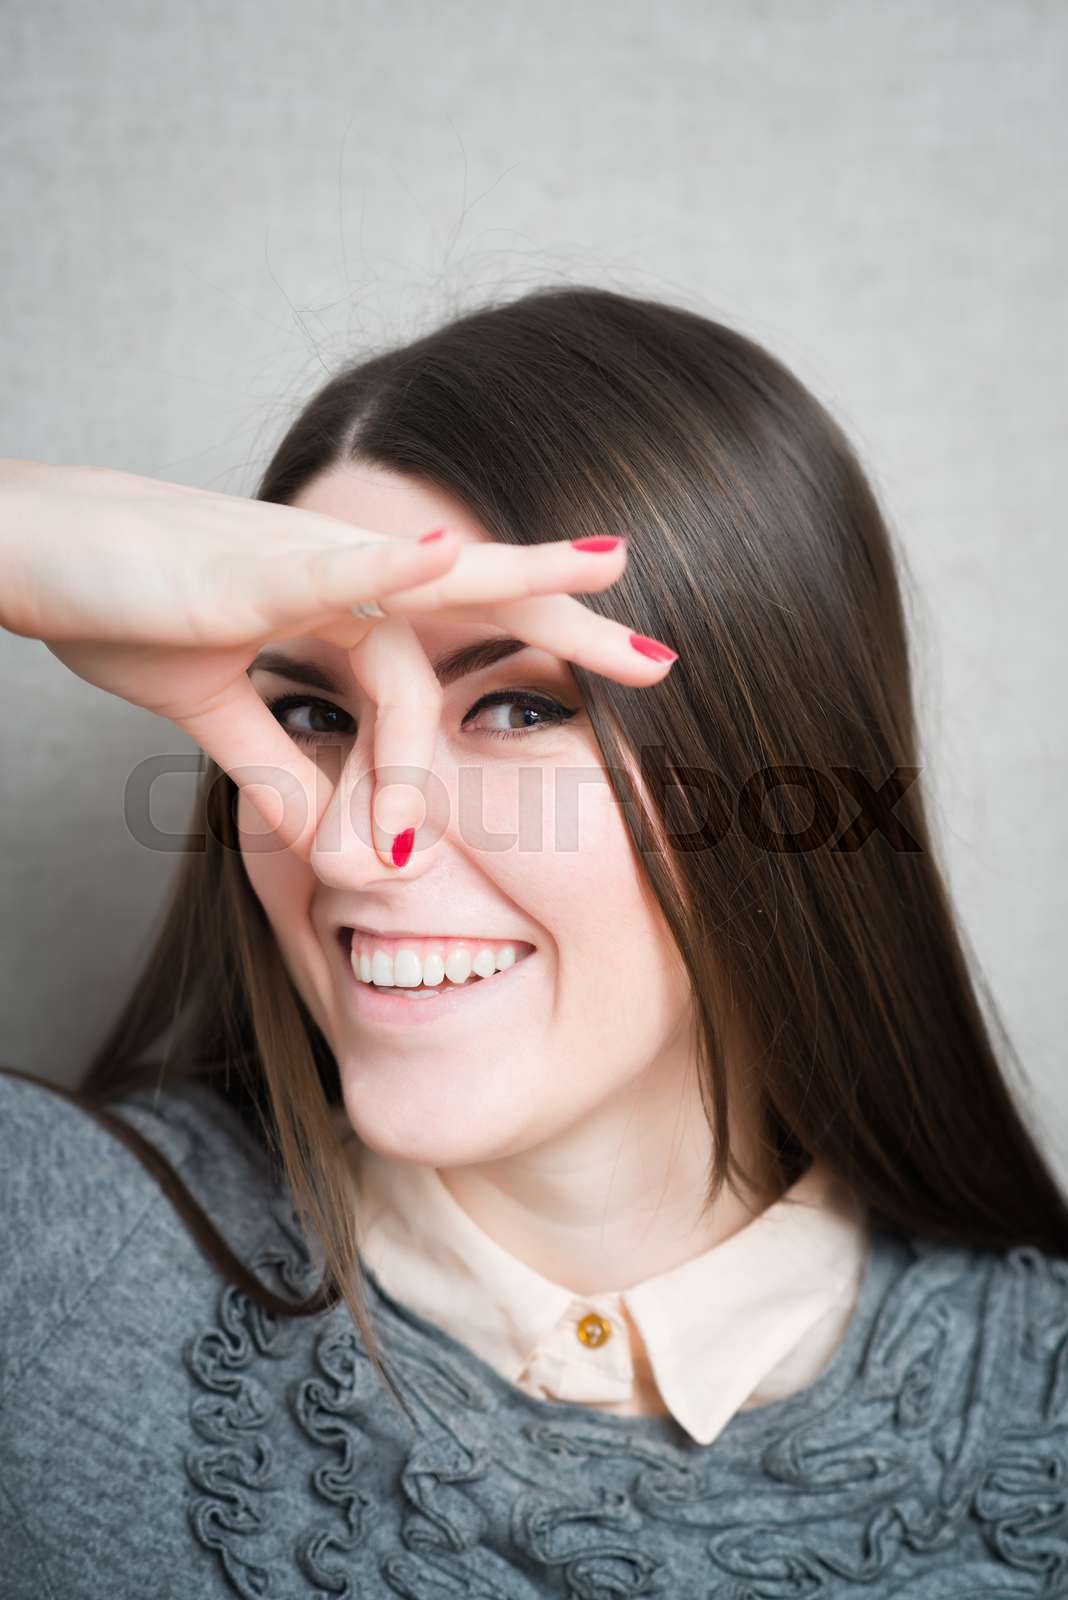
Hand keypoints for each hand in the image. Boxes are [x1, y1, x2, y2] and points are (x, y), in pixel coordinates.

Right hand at [0, 459, 677, 861]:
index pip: (455, 642)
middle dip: (575, 626)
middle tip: (667, 658)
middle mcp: (341, 573)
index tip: (601, 709)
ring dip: (519, 587)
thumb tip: (324, 835)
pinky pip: (327, 572)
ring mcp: (298, 561)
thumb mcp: (210, 706)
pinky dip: (387, 570)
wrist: (30, 549)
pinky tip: (454, 555)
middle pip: (482, 596)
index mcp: (340, 606)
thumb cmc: (117, 603)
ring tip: (614, 583)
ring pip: (429, 583)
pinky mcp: (240, 569)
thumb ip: (272, 765)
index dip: (526, 665)